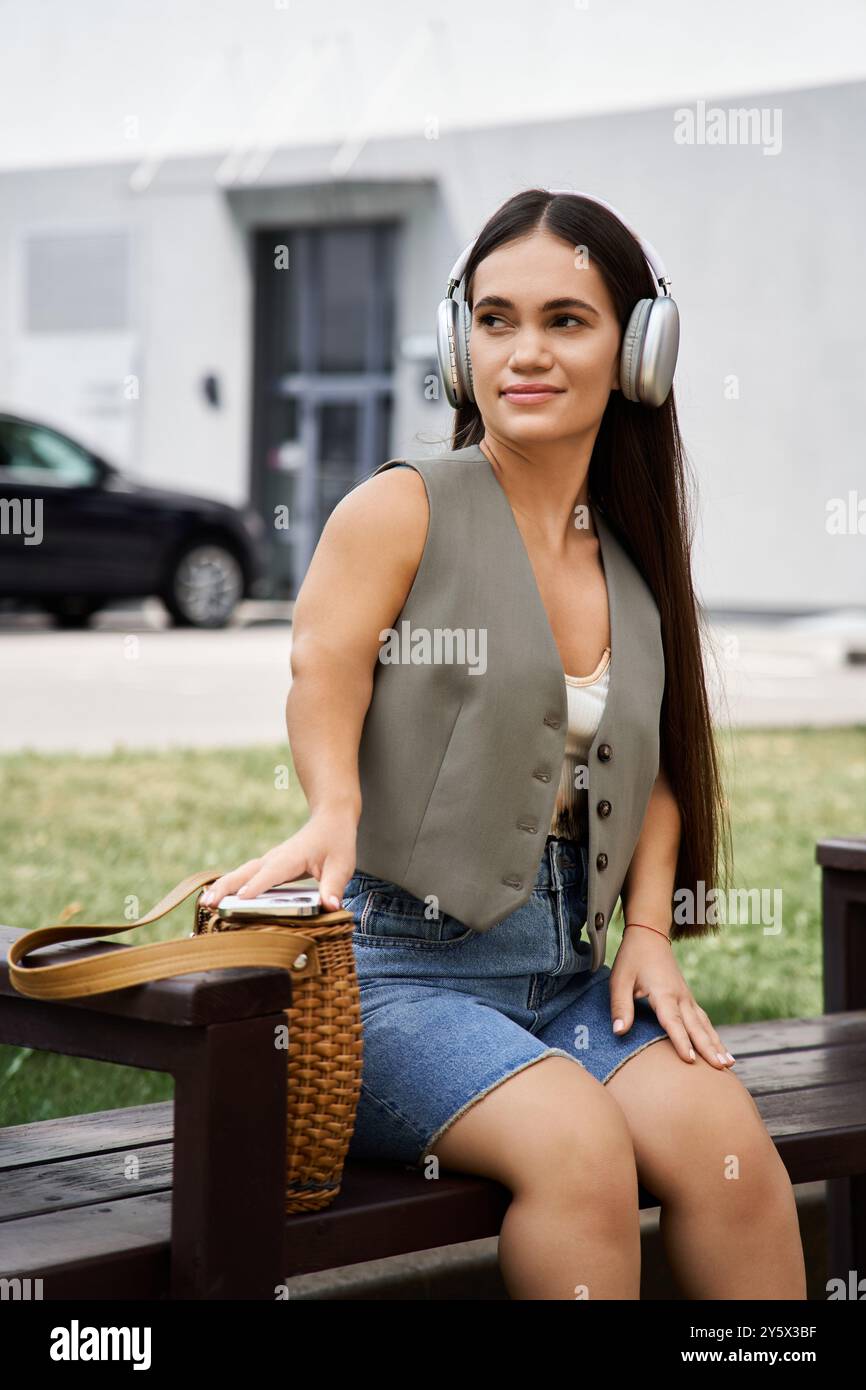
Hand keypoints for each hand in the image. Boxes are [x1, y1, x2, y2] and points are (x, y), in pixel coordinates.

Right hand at [200, 807, 357, 912]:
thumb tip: (331, 906)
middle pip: (246, 873)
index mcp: (291, 858)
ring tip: (205, 904)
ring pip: (241, 874)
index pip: (271, 874)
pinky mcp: (268, 866)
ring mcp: (269, 861)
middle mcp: (274, 858)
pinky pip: (246, 876)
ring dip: (223, 887)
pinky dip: (230, 885)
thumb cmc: (336, 842)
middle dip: (226, 888)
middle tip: (208, 904)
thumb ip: (334, 886)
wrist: (330, 819)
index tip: (240, 899)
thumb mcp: (342, 865)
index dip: (257, 886)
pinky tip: (219, 898)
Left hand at [609, 927, 734, 1068]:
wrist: (649, 935)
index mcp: (663, 993)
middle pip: (696, 1027)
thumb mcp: (619, 980)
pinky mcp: (688, 998)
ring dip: (717, 1044)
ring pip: (704, 1024)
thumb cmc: (632, 958)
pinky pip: (703, 1020)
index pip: (673, 1021)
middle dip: (709, 1049)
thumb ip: (620, 1006)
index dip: (681, 1041)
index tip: (690, 1060)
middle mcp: (680, 997)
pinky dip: (713, 1035)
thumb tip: (619, 1032)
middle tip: (722, 1068)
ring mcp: (687, 997)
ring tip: (729, 1064)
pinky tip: (720, 1049)